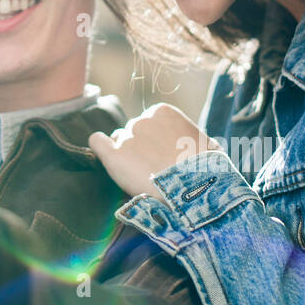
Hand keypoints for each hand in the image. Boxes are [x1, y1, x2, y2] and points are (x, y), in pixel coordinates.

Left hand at [88, 104, 220, 199]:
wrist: (197, 192)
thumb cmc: (207, 171)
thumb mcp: (205, 143)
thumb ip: (186, 135)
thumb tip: (187, 142)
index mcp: (162, 112)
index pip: (148, 123)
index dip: (154, 142)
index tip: (162, 157)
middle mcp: (142, 120)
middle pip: (132, 132)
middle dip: (140, 149)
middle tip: (152, 171)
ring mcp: (127, 137)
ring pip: (118, 142)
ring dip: (126, 155)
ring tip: (141, 175)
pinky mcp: (114, 156)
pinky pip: (97, 143)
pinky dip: (100, 148)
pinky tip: (106, 155)